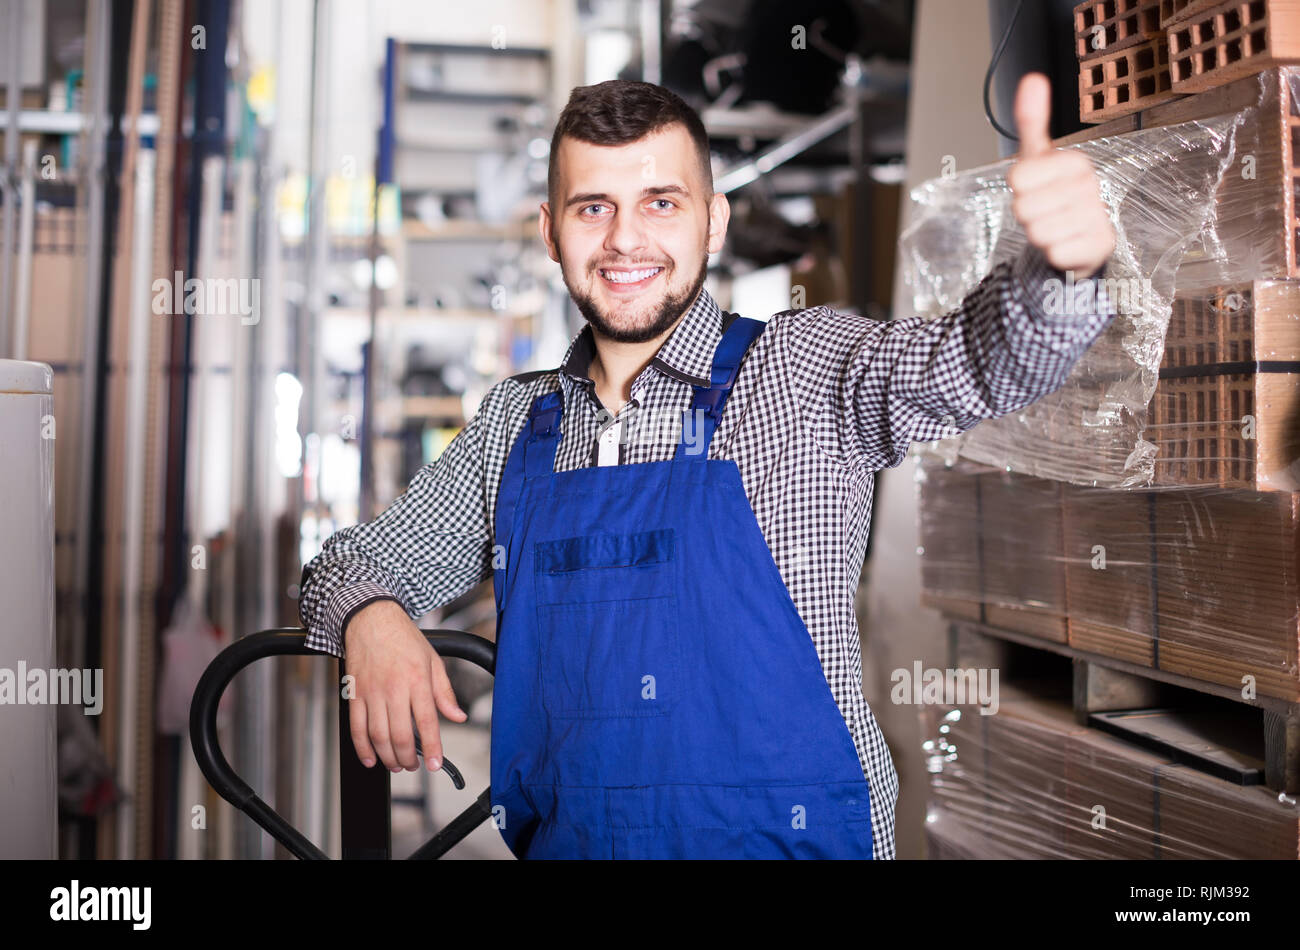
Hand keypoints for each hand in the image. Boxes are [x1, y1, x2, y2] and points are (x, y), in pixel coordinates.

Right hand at [343, 599, 467, 772]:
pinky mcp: (355, 694)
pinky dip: (362, 748)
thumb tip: (457, 716)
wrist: (371, 620)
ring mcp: (372, 692)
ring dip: (388, 757)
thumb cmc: (404, 638)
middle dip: (408, 759)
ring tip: (396, 764)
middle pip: (400, 735)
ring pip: (378, 736)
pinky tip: (371, 758)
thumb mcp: (433, 661)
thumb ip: (445, 693)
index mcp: (417, 679)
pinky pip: (356, 728)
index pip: (427, 722)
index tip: (435, 764)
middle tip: (414, 766)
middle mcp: (394, 688)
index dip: (432, 748)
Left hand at [1007, 72, 1115, 275]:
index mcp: (1075, 161)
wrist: (1078, 236)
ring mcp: (1097, 216)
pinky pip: (1056, 254)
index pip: (1017, 178)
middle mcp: (1089, 186)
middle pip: (1024, 208)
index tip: (1033, 187)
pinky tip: (1066, 243)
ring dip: (1038, 235)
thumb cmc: (1052, 192)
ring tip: (1054, 225)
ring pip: (1038, 232)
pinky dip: (1054, 254)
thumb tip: (1033, 79)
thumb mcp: (1038, 156)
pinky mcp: (1099, 246)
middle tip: (1043, 210)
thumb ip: (1032, 121)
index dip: (1018, 189)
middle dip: (1026, 214)